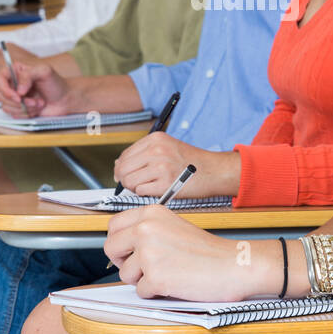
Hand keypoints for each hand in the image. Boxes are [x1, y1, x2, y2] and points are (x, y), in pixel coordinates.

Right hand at [0, 61, 71, 117]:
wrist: (64, 99)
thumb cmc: (55, 83)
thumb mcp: (44, 71)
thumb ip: (28, 75)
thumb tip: (18, 90)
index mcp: (14, 71)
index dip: (4, 90)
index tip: (18, 96)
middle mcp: (11, 84)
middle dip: (17, 102)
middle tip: (33, 101)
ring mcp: (14, 97)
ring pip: (6, 107)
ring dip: (25, 108)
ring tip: (39, 102)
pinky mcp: (18, 109)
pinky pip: (14, 115)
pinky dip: (27, 113)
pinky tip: (37, 107)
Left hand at [103, 204, 247, 300]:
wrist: (233, 264)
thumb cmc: (208, 250)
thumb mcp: (174, 226)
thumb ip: (148, 231)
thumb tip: (123, 245)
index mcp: (151, 213)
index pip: (113, 226)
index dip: (118, 241)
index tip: (126, 250)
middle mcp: (146, 229)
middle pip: (111, 248)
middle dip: (122, 262)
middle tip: (140, 268)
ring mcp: (149, 253)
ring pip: (125, 273)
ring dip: (142, 279)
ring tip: (167, 274)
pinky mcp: (155, 277)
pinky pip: (140, 291)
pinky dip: (155, 292)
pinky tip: (174, 283)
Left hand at [112, 133, 236, 196]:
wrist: (213, 171)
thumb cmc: (191, 162)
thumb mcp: (168, 147)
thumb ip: (144, 153)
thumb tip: (119, 166)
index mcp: (155, 139)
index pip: (125, 155)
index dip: (122, 168)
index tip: (125, 174)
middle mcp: (157, 150)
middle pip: (123, 169)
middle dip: (125, 179)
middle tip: (134, 184)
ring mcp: (161, 166)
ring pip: (130, 182)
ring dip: (135, 188)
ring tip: (149, 186)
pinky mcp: (165, 183)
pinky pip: (141, 192)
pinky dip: (146, 193)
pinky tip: (157, 189)